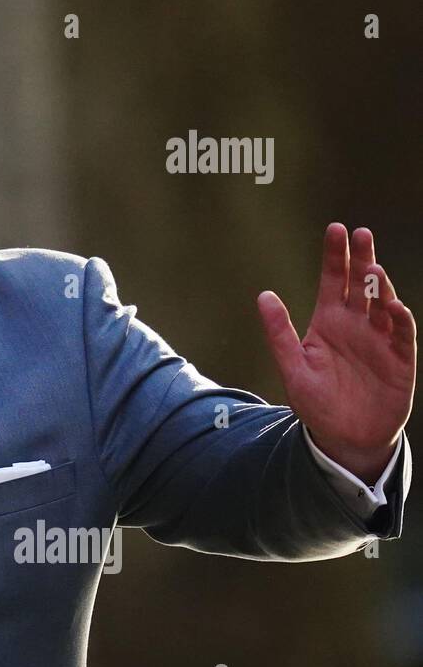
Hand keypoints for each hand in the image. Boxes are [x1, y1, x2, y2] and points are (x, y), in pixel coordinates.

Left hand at [257, 223, 415, 482]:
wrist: (344, 438)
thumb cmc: (317, 403)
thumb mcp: (293, 367)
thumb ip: (279, 332)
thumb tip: (263, 295)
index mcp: (329, 322)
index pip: (333, 281)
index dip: (335, 256)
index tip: (336, 228)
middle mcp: (356, 325)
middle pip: (360, 284)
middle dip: (361, 258)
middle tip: (361, 233)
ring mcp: (380, 340)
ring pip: (383, 304)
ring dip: (380, 286)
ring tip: (372, 270)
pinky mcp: (400, 360)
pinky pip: (403, 335)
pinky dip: (400, 319)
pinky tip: (393, 305)